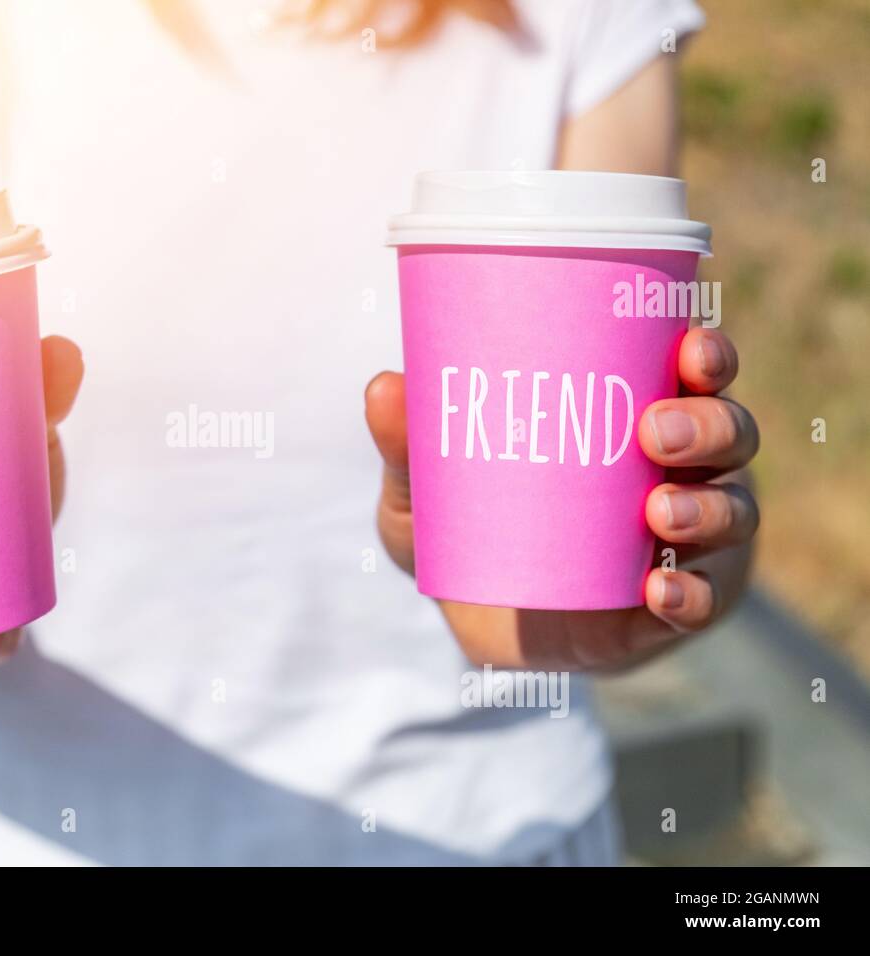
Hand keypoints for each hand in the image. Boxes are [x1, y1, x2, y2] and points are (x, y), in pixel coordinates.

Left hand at [365, 327, 759, 670]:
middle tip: (655, 431)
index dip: (708, 354)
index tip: (691, 344)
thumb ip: (409, 449)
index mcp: (633, 420)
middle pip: (730, 434)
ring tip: (659, 510)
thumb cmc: (470, 531)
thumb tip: (385, 385)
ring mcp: (685, 542)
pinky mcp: (672, 609)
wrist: (479, 625)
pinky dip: (690, 593)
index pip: (694, 374)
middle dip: (709, 424)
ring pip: (733, 511)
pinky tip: (659, 589)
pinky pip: (704, 599)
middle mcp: (678, 471)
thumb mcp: (430, 492)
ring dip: (707, 507)